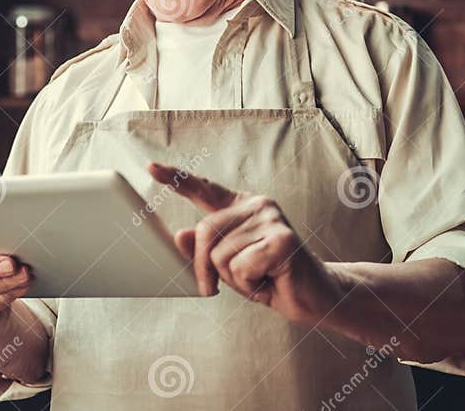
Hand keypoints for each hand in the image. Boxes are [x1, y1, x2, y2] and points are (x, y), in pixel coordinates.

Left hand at [147, 162, 339, 324]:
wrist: (314, 297)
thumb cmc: (270, 279)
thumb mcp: (229, 266)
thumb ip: (205, 250)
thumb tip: (179, 235)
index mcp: (240, 207)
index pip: (203, 189)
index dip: (176, 178)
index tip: (150, 167)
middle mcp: (255, 204)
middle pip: (204, 233)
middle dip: (208, 269)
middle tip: (235, 283)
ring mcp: (270, 217)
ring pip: (222, 256)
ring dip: (237, 280)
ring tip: (262, 277)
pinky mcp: (282, 238)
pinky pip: (242, 267)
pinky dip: (252, 285)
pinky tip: (272, 279)